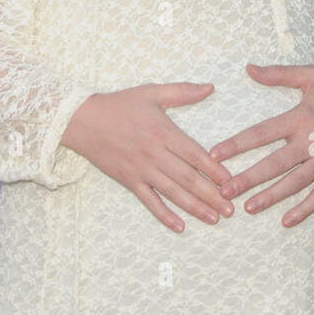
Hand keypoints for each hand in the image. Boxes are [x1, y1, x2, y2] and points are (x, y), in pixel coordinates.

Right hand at [61, 83, 233, 231]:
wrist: (82, 120)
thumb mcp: (152, 93)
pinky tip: (180, 227)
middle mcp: (155, 154)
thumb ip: (183, 91)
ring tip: (214, 218)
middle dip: (212, 195)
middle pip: (188, 178)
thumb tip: (210, 87)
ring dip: (195, 207)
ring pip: (173, 193)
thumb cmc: (119, 104)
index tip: (231, 181)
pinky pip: (149, 202)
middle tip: (230, 208)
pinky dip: (165, 215)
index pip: (195, 155)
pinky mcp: (129, 181)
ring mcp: (141, 170)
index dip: (215, 169)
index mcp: (164, 132)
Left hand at [209, 64, 313, 225]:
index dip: (236, 144)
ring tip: (248, 208)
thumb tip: (249, 68)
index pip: (260, 133)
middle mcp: (310, 142)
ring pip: (293, 183)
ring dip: (270, 197)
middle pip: (273, 164)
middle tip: (224, 191)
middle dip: (247, 178)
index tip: (214, 155)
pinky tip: (286, 221)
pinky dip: (304, 209)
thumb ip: (278, 74)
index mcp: (300, 118)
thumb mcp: (312, 76)